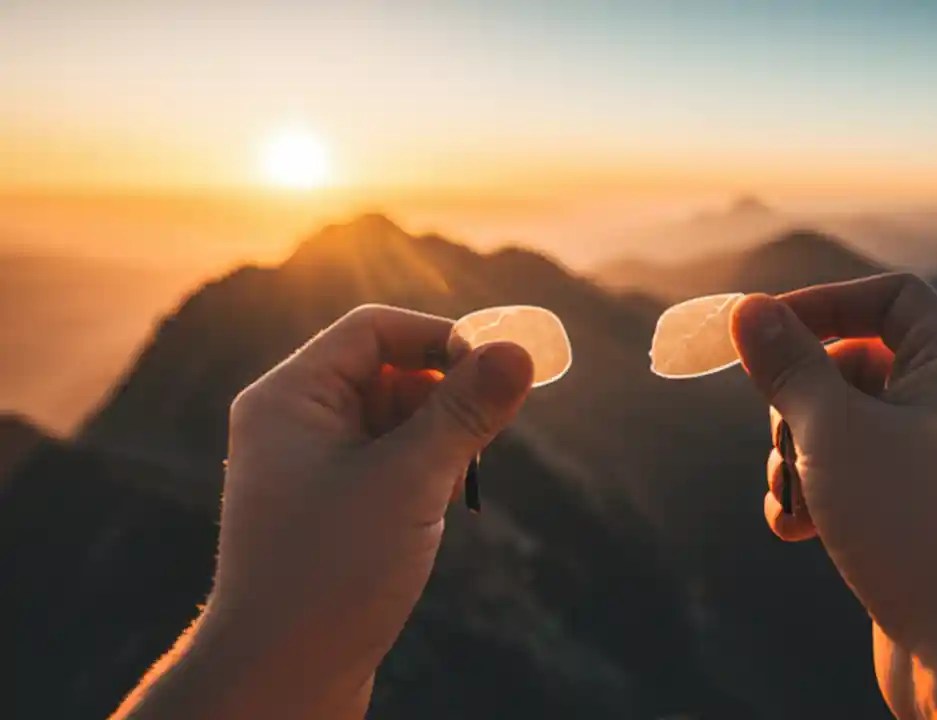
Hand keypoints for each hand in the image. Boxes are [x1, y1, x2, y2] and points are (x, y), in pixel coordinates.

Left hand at [129, 305, 533, 718]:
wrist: (277, 679)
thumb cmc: (329, 574)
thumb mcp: (409, 481)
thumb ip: (465, 412)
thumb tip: (519, 352)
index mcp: (289, 397)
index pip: (373, 330)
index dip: (440, 337)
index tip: (496, 369)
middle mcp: (293, 423)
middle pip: (387, 370)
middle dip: (444, 394)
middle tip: (486, 431)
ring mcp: (309, 466)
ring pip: (394, 418)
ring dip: (438, 436)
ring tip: (450, 483)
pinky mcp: (331, 506)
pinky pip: (388, 460)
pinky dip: (423, 470)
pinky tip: (433, 509)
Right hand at [732, 273, 936, 644]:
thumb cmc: (914, 522)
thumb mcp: (833, 430)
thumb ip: (786, 366)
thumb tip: (749, 311)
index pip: (890, 299)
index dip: (823, 303)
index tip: (762, 331)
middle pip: (854, 367)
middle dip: (799, 403)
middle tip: (786, 437)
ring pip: (844, 430)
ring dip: (798, 457)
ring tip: (794, 498)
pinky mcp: (917, 517)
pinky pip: (854, 481)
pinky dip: (817, 496)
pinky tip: (798, 529)